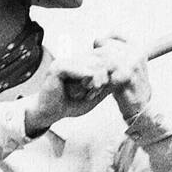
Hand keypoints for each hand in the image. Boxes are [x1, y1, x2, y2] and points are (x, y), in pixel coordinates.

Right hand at [24, 36, 150, 134]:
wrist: (48, 114)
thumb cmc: (70, 104)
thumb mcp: (94, 94)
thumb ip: (107, 84)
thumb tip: (123, 74)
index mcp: (83, 62)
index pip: (105, 58)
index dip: (108, 73)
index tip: (101, 89)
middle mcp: (75, 58)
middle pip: (102, 60)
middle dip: (103, 78)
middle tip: (94, 92)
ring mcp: (66, 61)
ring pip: (93, 65)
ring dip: (95, 82)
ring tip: (88, 92)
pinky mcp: (58, 68)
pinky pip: (80, 70)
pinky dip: (86, 80)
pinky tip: (84, 89)